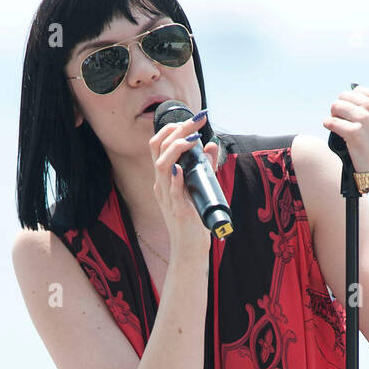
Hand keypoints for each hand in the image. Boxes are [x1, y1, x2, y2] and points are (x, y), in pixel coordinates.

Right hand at [149, 116, 219, 257]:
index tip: (193, 119)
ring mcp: (167, 197)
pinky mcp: (177, 210)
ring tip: (192, 139)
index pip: (159, 143)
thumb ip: (206, 166)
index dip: (173, 127)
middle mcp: (161, 184)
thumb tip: (211, 144)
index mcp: (164, 177)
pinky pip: (171, 191)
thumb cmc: (193, 220)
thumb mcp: (199, 187)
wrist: (190, 249)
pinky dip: (175, 178)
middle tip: (196, 122)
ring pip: (162, 165)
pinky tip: (181, 168)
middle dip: (176, 130)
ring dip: (176, 148)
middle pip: (158, 147)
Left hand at [322, 86, 368, 176]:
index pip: (358, 91)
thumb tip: (348, 94)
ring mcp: (366, 119)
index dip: (351, 102)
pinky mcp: (354, 133)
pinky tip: (331, 129)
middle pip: (344, 97)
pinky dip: (329, 125)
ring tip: (338, 126)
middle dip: (341, 108)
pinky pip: (331, 122)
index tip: (352, 114)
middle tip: (342, 121)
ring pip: (336, 106)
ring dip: (334, 116)